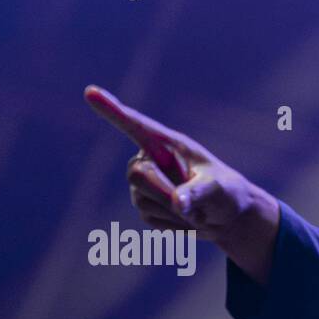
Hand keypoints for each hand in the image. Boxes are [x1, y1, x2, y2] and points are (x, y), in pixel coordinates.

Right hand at [84, 84, 279, 283]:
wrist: (228, 219)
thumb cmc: (227, 193)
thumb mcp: (219, 189)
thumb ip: (198, 193)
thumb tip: (177, 203)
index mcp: (169, 145)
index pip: (135, 125)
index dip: (112, 111)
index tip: (90, 92)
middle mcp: (151, 160)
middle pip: (137, 176)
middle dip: (163, 194)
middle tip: (192, 207)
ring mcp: (144, 184)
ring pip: (142, 201)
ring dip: (174, 214)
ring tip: (197, 210)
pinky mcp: (145, 206)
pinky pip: (151, 219)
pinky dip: (174, 226)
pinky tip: (188, 220)